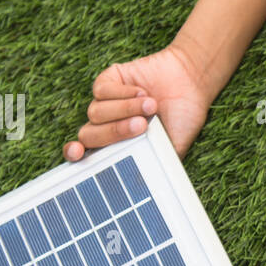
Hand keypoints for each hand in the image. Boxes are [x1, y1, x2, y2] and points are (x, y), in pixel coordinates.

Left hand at [64, 43, 212, 161]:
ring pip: (96, 112)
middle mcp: (106, 125)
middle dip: (115, 132)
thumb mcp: (172, 148)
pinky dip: (123, 93)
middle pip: (89, 134)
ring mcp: (105, 103)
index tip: (77, 153)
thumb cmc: (182, 117)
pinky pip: (102, 90)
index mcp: (116, 145)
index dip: (75, 155)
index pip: (85, 154)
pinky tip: (142, 93)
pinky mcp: (109, 81)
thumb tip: (139, 185)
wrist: (191, 84)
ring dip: (125, 109)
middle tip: (141, 126)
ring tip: (152, 107)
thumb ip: (154, 164)